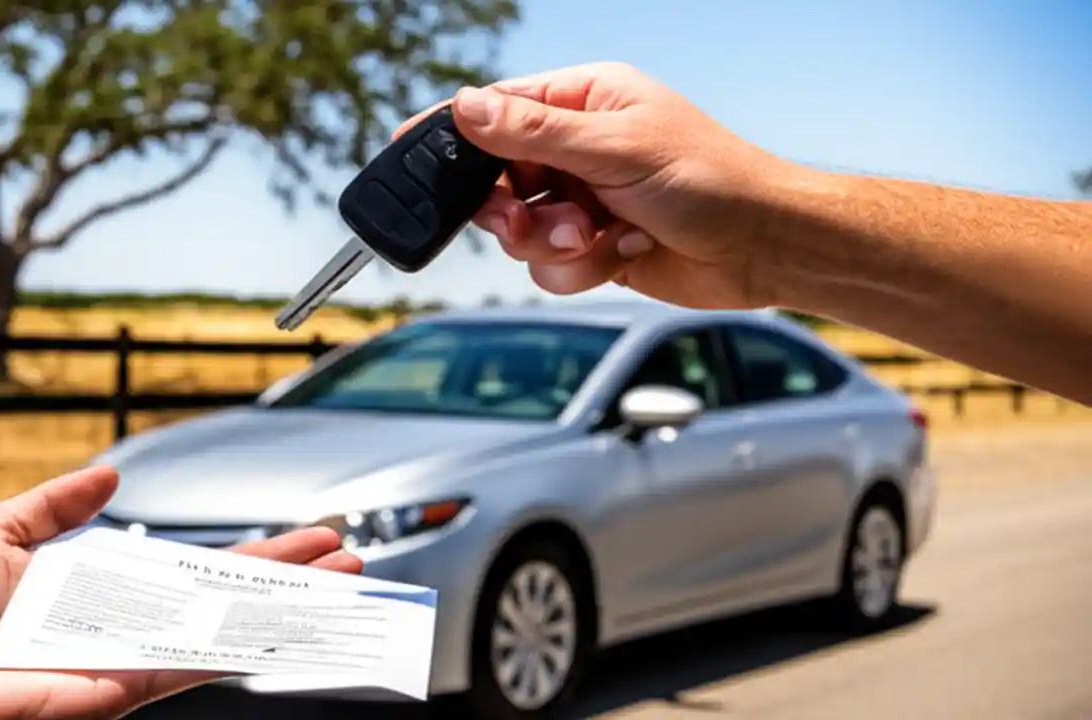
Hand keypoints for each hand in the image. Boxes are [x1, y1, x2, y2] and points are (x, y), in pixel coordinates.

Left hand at [0, 466, 360, 719]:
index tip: (301, 539)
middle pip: (233, 594)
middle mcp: (137, 625)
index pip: (202, 567)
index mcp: (113, 589)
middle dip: (294, 576)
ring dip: (291, 605)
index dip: (255, 553)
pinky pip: (201, 659)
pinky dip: (251, 641)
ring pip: (232, 625)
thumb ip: (56, 502)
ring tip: (345, 585)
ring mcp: (140, 657)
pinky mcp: (131, 684)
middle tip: (348, 559)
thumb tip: (108, 478)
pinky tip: (291, 626)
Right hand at [396, 61, 798, 308]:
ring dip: (551, 242)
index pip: (499, 110)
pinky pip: (550, 264)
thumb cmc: (711, 179)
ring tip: (595, 236)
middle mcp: (580, 148)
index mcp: (585, 101)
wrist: (763, 248)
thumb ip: (533, 134)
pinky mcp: (596, 245)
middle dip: (510, 208)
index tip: (406, 149)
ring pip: (519, 230)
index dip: (453, 131)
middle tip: (522, 219)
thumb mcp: (614, 148)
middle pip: (498, 178)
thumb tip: (465, 108)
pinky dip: (578, 267)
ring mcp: (585, 199)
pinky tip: (622, 251)